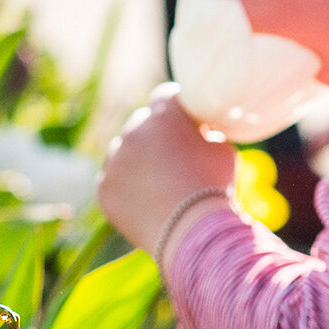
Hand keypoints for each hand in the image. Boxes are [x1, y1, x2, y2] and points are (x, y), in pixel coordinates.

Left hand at [99, 84, 239, 255]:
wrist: (193, 232)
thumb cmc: (215, 188)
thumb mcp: (223, 150)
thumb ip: (208, 135)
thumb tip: (203, 136)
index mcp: (164, 116)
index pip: (164, 96)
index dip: (174, 108)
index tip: (182, 120)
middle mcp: (133, 132)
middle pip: (140, 123)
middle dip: (154, 134)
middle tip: (170, 154)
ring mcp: (115, 160)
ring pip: (121, 151)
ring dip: (135, 159)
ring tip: (155, 181)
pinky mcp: (104, 188)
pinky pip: (111, 179)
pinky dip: (123, 186)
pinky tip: (141, 198)